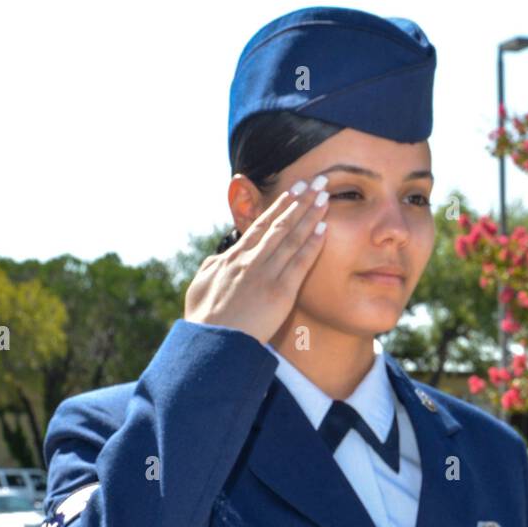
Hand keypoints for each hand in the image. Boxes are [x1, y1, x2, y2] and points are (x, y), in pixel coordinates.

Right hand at [185, 176, 329, 343]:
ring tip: (325, 196)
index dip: (279, 207)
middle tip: (316, 181)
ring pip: (291, 238)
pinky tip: (325, 228)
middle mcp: (250, 261)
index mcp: (232, 259)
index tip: (293, 191)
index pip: (261, 226)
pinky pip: (300, 263)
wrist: (213, 345)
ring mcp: (266, 274)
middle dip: (300, 201)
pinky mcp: (280, 292)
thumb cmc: (205, 321)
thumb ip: (214, 268)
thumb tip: (220, 258)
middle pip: (280, 224)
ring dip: (310, 215)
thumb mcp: (202, 286)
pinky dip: (312, 244)